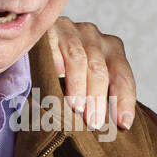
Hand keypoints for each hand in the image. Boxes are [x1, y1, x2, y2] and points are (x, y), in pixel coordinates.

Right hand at [45, 16, 136, 132]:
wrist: (32, 39)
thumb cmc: (66, 69)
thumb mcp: (88, 78)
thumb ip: (100, 95)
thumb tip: (112, 127)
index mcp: (112, 48)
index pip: (123, 76)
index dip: (124, 100)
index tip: (123, 124)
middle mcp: (94, 36)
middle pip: (100, 69)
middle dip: (98, 98)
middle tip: (94, 122)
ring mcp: (71, 30)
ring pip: (79, 59)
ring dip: (78, 86)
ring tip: (77, 107)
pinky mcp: (49, 29)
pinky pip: (54, 47)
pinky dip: (56, 63)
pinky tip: (54, 78)